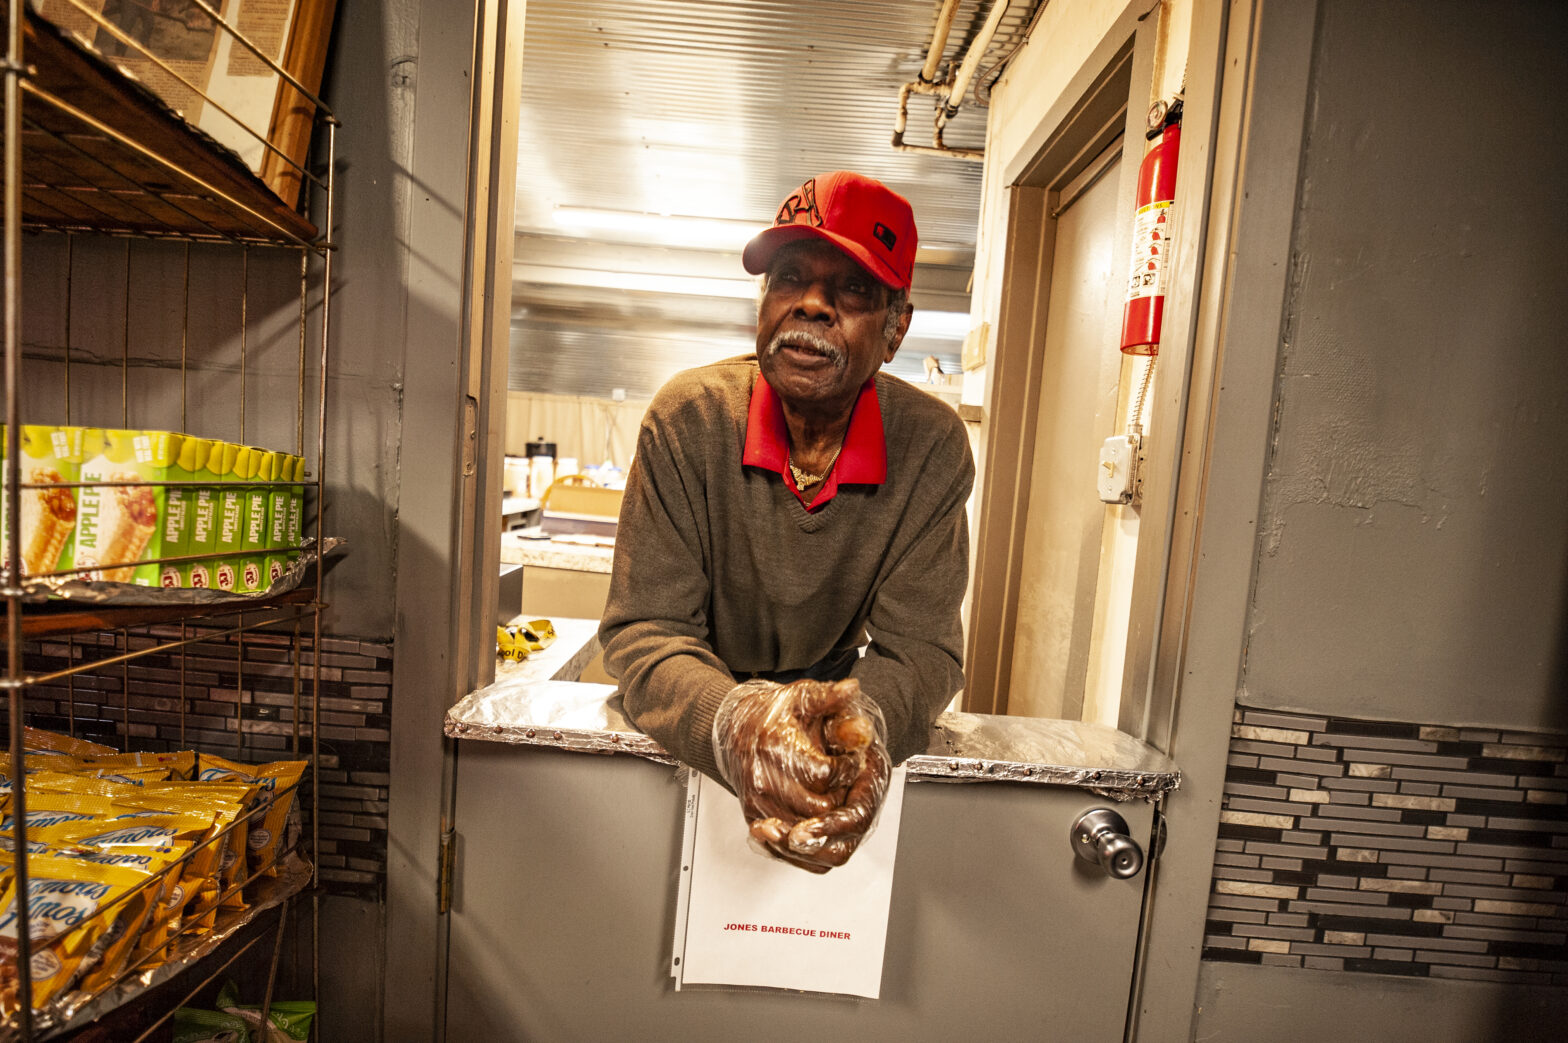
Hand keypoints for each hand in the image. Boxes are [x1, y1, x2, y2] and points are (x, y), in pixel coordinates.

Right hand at [713, 678, 891, 872]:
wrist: (729, 728)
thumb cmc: (766, 713)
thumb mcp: (799, 697)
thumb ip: (828, 697)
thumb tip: (852, 689)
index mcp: (776, 746)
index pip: (825, 774)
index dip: (847, 768)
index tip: (853, 759)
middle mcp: (763, 778)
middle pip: (818, 807)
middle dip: (841, 796)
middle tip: (848, 782)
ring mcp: (757, 800)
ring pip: (803, 828)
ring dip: (827, 819)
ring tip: (836, 796)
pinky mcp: (753, 815)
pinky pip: (785, 840)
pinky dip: (806, 836)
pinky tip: (818, 820)